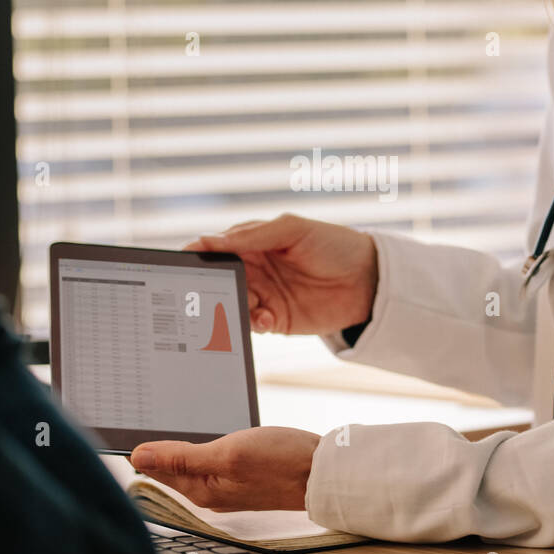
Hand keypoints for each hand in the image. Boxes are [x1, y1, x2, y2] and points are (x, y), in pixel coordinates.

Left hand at [130, 427, 320, 511]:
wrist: (322, 473)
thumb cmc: (280, 462)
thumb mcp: (227, 454)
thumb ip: (182, 456)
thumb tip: (138, 456)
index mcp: (200, 490)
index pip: (156, 469)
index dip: (141, 450)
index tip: (124, 429)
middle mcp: (210, 492)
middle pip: (172, 468)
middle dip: (155, 448)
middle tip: (137, 420)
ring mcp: (227, 484)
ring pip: (191, 463)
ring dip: (177, 446)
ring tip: (161, 423)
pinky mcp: (243, 476)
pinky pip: (210, 461)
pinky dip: (200, 447)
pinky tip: (201, 435)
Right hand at [184, 214, 376, 334]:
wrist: (369, 280)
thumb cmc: (334, 245)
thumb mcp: (293, 230)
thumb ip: (254, 235)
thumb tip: (211, 239)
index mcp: (254, 242)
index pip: (217, 248)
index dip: (199, 254)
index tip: (184, 261)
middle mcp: (254, 269)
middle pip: (218, 279)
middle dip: (210, 286)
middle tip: (206, 292)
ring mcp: (264, 295)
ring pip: (232, 304)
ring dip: (233, 306)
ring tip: (250, 304)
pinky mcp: (277, 319)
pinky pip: (253, 324)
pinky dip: (253, 323)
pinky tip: (268, 318)